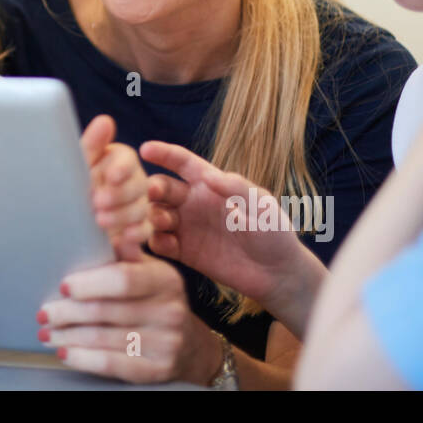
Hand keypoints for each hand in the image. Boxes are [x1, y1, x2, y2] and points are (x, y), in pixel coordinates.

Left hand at [37, 253, 217, 383]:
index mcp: (165, 280)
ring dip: (67, 336)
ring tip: (47, 332)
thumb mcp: (149, 271)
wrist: (190, 344)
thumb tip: (100, 227)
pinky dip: (82, 358)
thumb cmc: (156, 300)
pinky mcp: (157, 370)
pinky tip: (65, 352)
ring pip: (103, 339)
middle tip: (43, 312)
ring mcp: (165, 343)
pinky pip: (111, 364)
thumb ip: (125, 252)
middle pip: (105, 311)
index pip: (123, 280)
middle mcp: (169, 311)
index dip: (89, 283)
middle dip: (67, 313)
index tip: (63, 286)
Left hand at [81, 115, 151, 258]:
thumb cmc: (68, 184)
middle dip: (119, 194)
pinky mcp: (136, 228)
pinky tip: (121, 239)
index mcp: (117, 160)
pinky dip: (135, 235)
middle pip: (139, 185)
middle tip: (97, 201)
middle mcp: (131, 180)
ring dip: (122, 215)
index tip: (111, 176)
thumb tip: (105, 120)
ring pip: (142, 209)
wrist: (58, 219)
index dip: (121, 168)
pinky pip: (145, 231)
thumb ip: (92, 145)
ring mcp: (136, 204)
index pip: (128, 159)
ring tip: (98, 221)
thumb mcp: (76, 166)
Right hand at [142, 141, 324, 336]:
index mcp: (211, 184)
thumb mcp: (262, 205)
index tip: (145, 149)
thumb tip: (208, 176)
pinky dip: (153, 240)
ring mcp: (187, 227)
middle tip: (151, 194)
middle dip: (151, 188)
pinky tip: (164, 243)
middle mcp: (193, 202)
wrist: (277, 273)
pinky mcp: (184, 252)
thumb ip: (237, 189)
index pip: (182, 163)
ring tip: (158, 222)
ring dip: (149, 214)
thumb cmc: (274, 232)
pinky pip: (159, 243)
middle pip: (161, 188)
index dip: (164, 153)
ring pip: (155, 214)